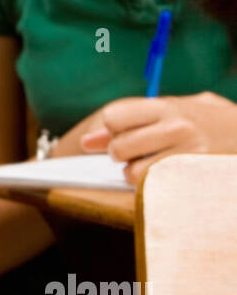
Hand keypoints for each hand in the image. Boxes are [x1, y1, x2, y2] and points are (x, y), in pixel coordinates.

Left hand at [77, 91, 236, 185]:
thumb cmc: (207, 122)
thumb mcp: (175, 109)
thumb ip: (132, 119)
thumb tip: (88, 142)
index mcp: (167, 106)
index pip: (113, 116)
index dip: (112, 129)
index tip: (125, 132)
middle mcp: (176, 127)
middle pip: (118, 147)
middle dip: (121, 154)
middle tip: (138, 151)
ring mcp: (186, 154)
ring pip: (132, 173)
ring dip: (136, 174)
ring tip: (154, 165)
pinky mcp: (192, 177)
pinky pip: (152, 188)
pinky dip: (151, 187)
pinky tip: (165, 177)